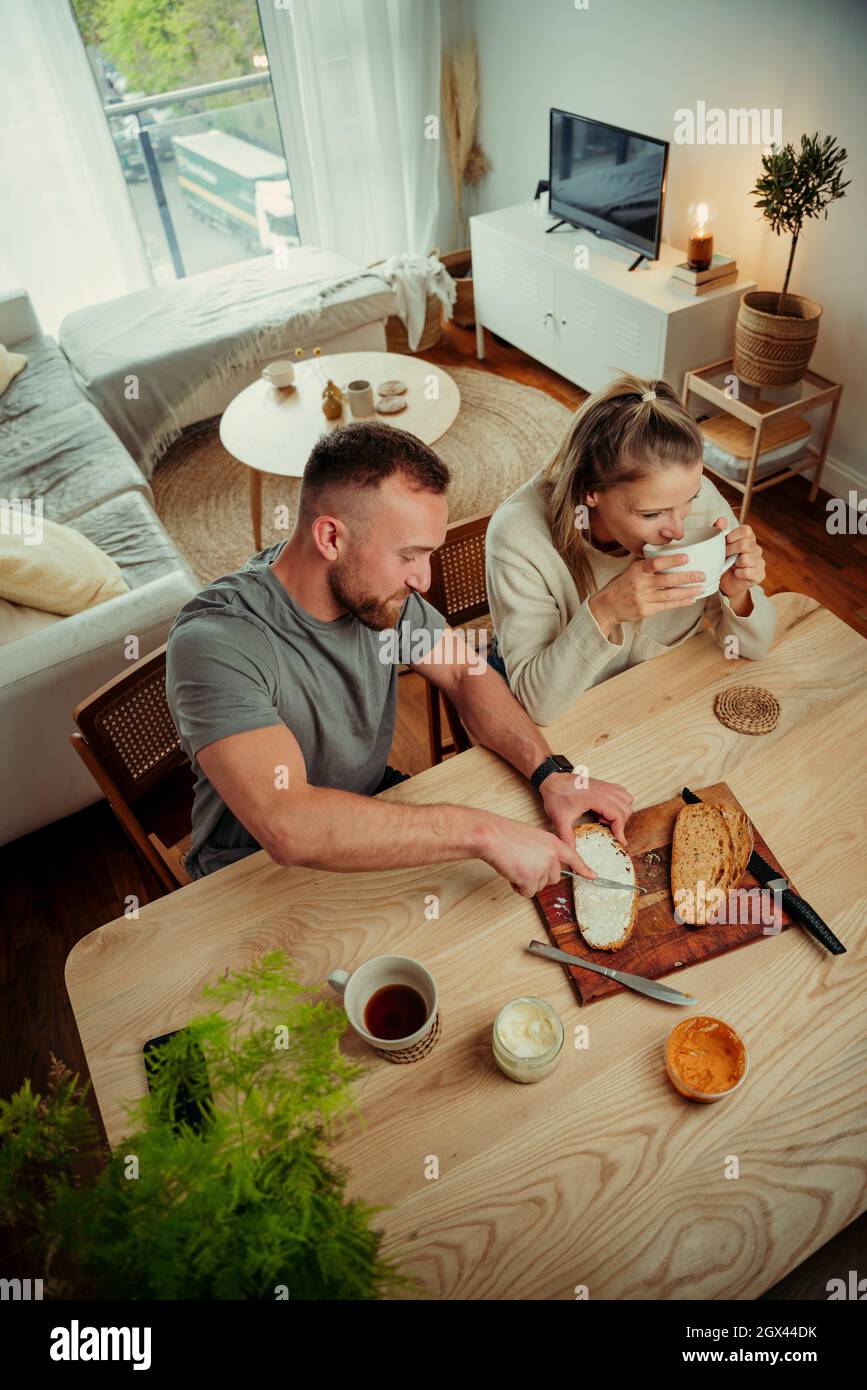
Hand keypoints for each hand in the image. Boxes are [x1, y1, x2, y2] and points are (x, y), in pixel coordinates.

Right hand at [477, 811, 597, 897]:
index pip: (573, 858)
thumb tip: (544, 865)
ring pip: (539, 886)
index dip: (584, 869)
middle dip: (539, 876)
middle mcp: (552, 856)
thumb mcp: (534, 837)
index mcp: (553, 843)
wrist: (492, 836)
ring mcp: (543, 868)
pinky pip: (527, 892)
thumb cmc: (506, 835)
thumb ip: (544, 850)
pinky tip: (511, 872)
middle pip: (553, 878)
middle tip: (524, 864)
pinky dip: (518, 887)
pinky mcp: (531, 879)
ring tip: (515, 864)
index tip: (593, 876)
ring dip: (526, 881)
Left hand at [540, 772, 633, 847]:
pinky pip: (622, 793)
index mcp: (596, 798)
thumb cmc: (556, 795)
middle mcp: (604, 790)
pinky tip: (605, 809)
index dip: (620, 830)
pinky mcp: (604, 785)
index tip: (619, 841)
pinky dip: (620, 803)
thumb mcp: (560, 819)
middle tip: (605, 828)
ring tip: (604, 818)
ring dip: (621, 812)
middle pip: (626, 809)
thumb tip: (571, 854)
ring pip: (627, 800)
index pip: (619, 815)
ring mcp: (605, 786)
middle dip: (620, 823)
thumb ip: (567, 838)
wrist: (552, 779)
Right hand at [590, 552, 705, 630]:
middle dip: (687, 577)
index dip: (672, 560)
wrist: (607, 607)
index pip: (655, 563)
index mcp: (637, 571)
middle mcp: (641, 585)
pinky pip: (667, 606)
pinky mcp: (646, 611)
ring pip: (670, 595)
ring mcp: (644, 599)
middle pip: (667, 580)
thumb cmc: (620, 586)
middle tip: (701, 575)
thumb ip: (646, 566)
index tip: (686, 557)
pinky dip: (680, 602)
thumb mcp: (630, 571)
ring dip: (688, 591)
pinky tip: (691, 599)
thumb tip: (666, 555)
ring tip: (701, 588)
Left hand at [712, 516, 764, 600]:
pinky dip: (738, 574)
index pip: (746, 530)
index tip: (725, 543)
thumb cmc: (724, 562)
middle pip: (745, 544)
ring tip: (731, 565)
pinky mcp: (759, 574)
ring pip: (746, 559)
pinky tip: (737, 574)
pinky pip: (747, 572)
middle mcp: (756, 549)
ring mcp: (760, 562)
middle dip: (730, 550)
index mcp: (749, 538)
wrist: (726, 583)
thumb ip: (719, 531)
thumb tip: (721, 520)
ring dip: (734, 563)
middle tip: (725, 556)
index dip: (733, 536)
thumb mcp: (719, 546)